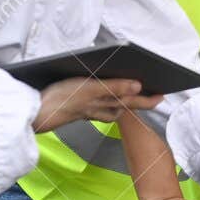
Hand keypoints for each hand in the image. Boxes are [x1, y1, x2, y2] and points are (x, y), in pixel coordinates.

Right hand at [31, 77, 162, 133]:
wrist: (37, 112)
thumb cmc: (63, 98)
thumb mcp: (91, 88)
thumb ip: (115, 87)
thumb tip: (138, 86)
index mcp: (107, 102)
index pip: (133, 100)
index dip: (148, 99)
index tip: (162, 96)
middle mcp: (101, 107)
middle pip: (126, 104)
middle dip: (141, 100)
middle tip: (156, 96)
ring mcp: (90, 109)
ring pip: (113, 106)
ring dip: (125, 101)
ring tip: (138, 96)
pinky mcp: (80, 108)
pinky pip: (100, 106)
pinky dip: (108, 102)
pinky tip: (108, 98)